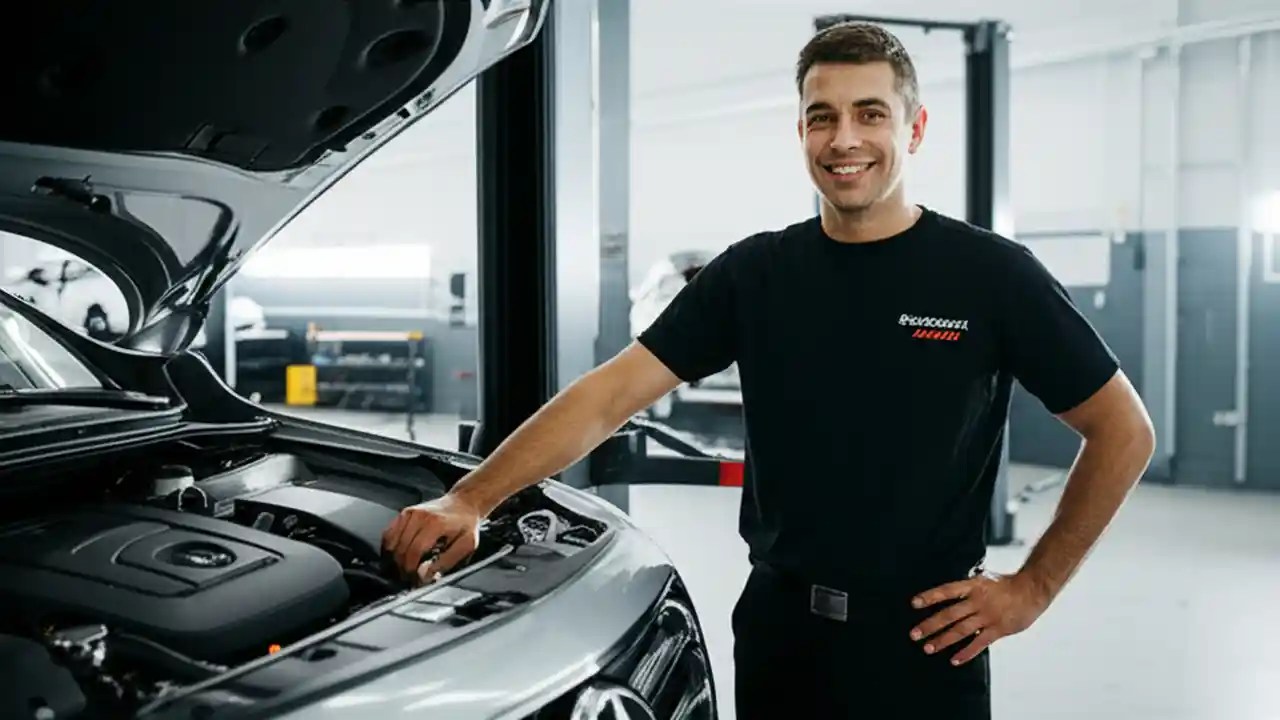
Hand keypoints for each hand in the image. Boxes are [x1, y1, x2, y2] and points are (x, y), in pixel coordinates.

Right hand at [381, 493, 482, 584]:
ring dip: (394, 560)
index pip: (415, 550)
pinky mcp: (404, 514)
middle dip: (403, 568)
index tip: (415, 580)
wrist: (463, 503)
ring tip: (404, 570)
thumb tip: (426, 575)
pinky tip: (397, 557)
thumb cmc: (466, 524)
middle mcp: (420, 515)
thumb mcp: (466, 545)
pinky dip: (390, 549)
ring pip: (391, 542)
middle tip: (410, 579)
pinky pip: (388, 534)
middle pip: (402, 548)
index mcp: (436, 523)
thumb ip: (447, 561)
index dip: (412, 569)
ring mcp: (410, 513)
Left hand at [908, 571, 1049, 665]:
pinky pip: (979, 643)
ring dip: (943, 640)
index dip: (930, 596)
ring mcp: (988, 616)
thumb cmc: (1007, 584)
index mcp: (973, 586)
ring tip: (928, 648)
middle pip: (949, 614)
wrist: (1032, 589)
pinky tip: (954, 660)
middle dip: (930, 625)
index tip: (914, 603)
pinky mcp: (998, 629)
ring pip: (961, 630)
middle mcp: (978, 601)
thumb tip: (950, 595)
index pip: (947, 590)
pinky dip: (966, 653)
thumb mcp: (984, 580)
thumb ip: (968, 589)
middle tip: (914, 634)